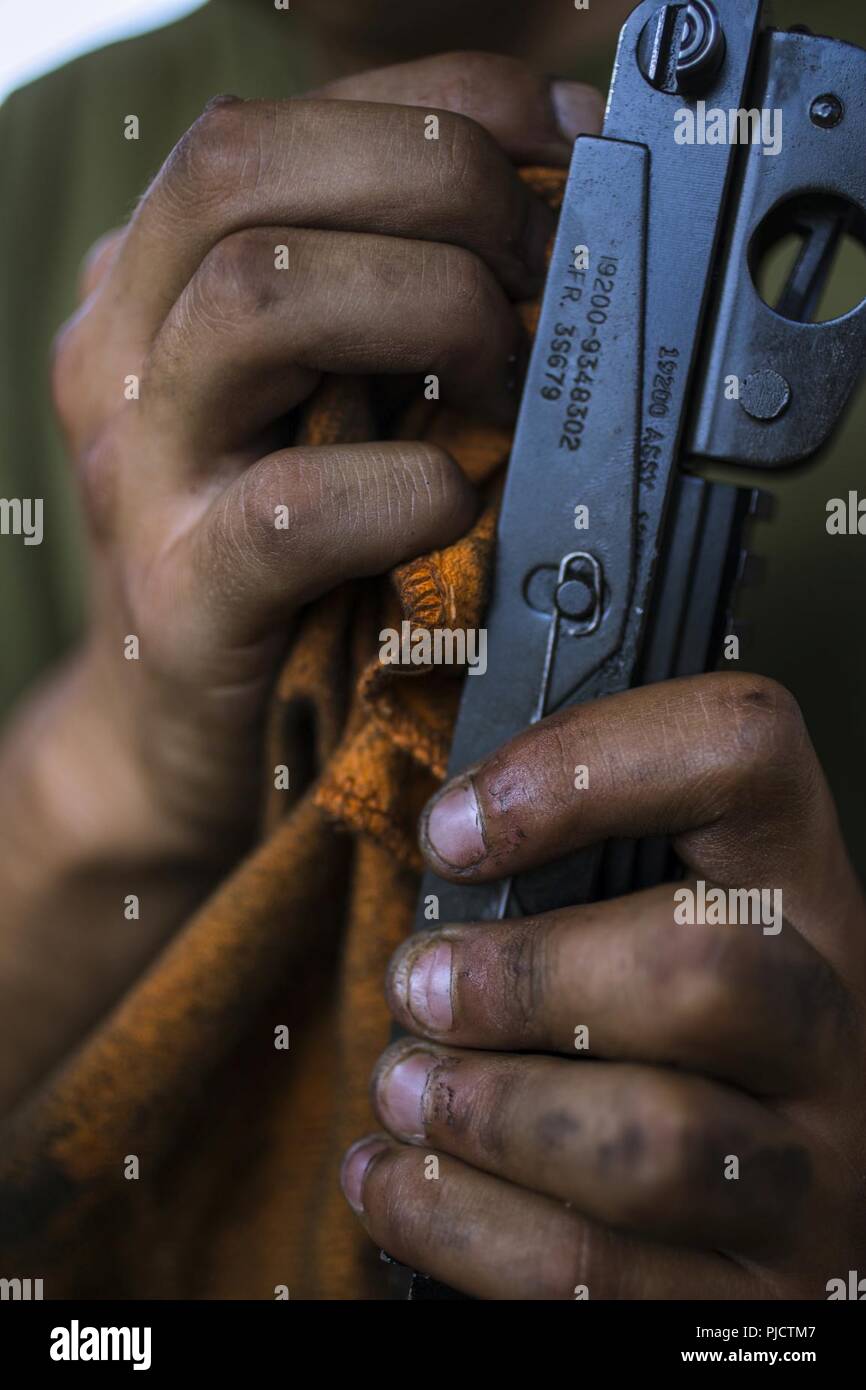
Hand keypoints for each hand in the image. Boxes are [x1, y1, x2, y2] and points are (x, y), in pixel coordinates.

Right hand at [49, 53, 600, 860]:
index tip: (560, 150)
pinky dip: (406, 486)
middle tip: (539, 270)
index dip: (442, 107)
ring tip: (501, 378)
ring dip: (426, 306)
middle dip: (435, 182)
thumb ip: (382, 301)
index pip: (280, 122)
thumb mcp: (312, 396)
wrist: (173, 729)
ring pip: (254, 298)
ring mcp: (140, 471)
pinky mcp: (181, 593)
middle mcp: (123, 349)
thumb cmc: (270, 549)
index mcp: (157, 279)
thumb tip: (549, 213)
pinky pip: (290, 508)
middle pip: (246, 171)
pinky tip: (456, 501)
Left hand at [343, 673, 865, 1298]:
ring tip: (404, 1088)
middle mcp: (834, 1031)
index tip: (451, 827)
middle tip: (420, 982)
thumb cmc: (663, 1046)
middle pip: (702, 969)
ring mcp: (812, 1179)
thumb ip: (575, 878)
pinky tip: (393, 1180)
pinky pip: (592, 1273)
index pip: (745, 754)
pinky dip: (456, 1221)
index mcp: (801, 900)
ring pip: (650, 1142)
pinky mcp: (759, 1305)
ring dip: (484, 1111)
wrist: (765, 1234)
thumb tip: (441, 844)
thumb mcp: (651, 929)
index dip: (585, 765)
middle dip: (521, 977)